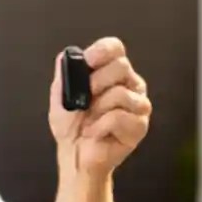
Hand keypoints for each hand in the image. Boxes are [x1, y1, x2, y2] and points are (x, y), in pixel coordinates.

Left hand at [49, 37, 151, 176]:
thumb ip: (65, 74)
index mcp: (112, 73)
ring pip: (120, 93)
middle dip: (94, 83)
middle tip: (83, 101)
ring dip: (96, 109)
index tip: (88, 62)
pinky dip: (100, 126)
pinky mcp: (140, 126)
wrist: (74, 154)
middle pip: (121, 66)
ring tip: (90, 120)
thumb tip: (66, 55)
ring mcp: (138, 105)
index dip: (101, 51)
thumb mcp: (61, 96)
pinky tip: (95, 132)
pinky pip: (119, 117)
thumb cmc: (71, 125)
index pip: (115, 48)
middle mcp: (130, 84)